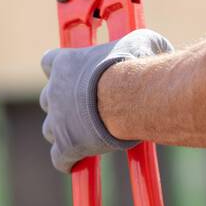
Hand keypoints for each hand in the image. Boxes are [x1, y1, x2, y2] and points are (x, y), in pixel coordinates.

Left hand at [40, 29, 172, 171]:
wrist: (132, 96)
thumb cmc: (135, 65)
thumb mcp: (144, 42)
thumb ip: (142, 45)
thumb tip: (157, 47)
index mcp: (66, 63)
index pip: (49, 62)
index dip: (60, 69)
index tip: (73, 73)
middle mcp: (55, 91)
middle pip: (48, 99)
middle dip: (63, 104)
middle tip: (86, 108)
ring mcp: (58, 120)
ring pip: (50, 129)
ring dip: (64, 132)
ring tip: (84, 135)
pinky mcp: (67, 145)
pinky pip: (60, 158)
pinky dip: (67, 161)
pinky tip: (78, 163)